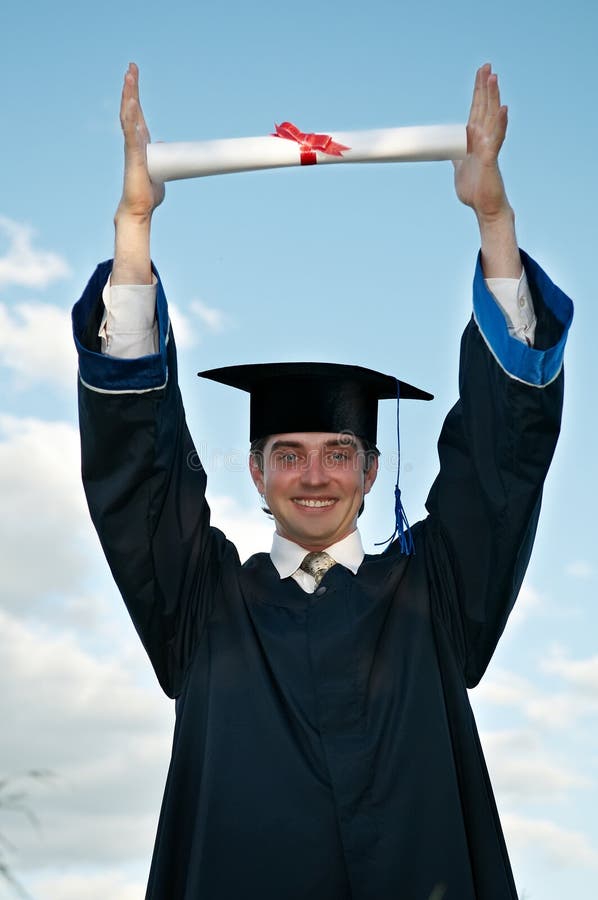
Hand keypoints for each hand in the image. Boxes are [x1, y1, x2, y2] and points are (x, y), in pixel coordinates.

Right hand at [116, 62, 164, 222]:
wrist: (140, 210)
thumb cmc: (148, 194)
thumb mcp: (159, 171)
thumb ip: (161, 157)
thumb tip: (163, 146)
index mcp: (141, 143)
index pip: (137, 115)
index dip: (135, 96)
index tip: (134, 78)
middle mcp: (134, 142)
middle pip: (132, 110)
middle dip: (131, 88)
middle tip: (131, 67)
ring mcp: (132, 148)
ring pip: (129, 117)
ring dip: (129, 95)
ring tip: (129, 75)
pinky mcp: (134, 157)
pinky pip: (131, 134)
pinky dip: (130, 118)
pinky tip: (130, 102)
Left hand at [453, 64, 510, 224]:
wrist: (484, 208)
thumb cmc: (473, 190)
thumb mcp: (458, 167)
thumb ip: (455, 155)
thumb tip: (447, 149)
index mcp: (474, 139)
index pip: (476, 109)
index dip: (478, 91)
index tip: (480, 73)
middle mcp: (483, 139)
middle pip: (484, 107)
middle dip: (484, 87)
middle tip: (486, 65)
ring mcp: (488, 147)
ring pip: (492, 117)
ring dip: (492, 97)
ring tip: (493, 77)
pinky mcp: (491, 158)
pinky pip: (497, 138)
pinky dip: (501, 123)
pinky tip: (504, 109)